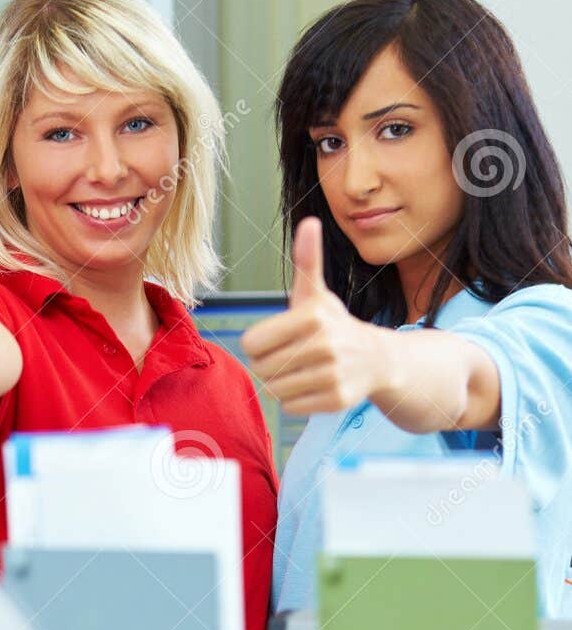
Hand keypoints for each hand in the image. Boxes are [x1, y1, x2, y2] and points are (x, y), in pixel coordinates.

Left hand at [241, 217, 382, 414]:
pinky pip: (292, 407)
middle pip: (262, 369)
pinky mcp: (338, 400)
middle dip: (270, 365)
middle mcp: (325, 344)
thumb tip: (310, 221)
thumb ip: (307, 261)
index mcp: (312, 315)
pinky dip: (296, 401)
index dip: (259, 344)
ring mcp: (333, 374)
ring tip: (302, 371)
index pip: (252, 344)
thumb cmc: (335, 324)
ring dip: (282, 384)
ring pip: (275, 390)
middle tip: (291, 357)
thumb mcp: (317, 293)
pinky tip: (314, 385)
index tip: (277, 339)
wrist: (378, 359)